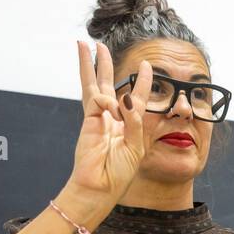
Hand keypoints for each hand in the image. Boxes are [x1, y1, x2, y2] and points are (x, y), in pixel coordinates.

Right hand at [62, 40, 153, 202]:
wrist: (100, 188)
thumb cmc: (119, 174)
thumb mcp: (136, 147)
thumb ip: (135, 122)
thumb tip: (125, 98)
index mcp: (128, 125)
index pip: (135, 98)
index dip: (141, 81)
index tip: (148, 66)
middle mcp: (112, 119)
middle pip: (108, 85)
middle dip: (105, 65)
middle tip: (101, 46)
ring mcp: (98, 119)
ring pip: (93, 85)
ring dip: (90, 65)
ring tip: (85, 45)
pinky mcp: (89, 121)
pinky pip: (97, 100)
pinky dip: (106, 99)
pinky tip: (111, 106)